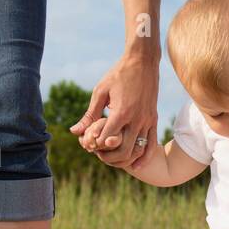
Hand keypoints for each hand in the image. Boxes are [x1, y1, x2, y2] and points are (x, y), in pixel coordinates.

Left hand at [70, 48, 158, 168]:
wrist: (143, 62)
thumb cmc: (118, 74)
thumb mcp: (100, 92)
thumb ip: (89, 115)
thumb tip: (74, 131)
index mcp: (121, 111)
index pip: (106, 138)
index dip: (96, 144)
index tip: (89, 144)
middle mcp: (136, 119)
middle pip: (123, 149)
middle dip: (109, 157)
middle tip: (99, 156)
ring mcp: (147, 120)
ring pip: (138, 150)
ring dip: (125, 160)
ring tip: (114, 161)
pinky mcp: (154, 119)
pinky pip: (151, 144)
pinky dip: (144, 158)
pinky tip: (135, 166)